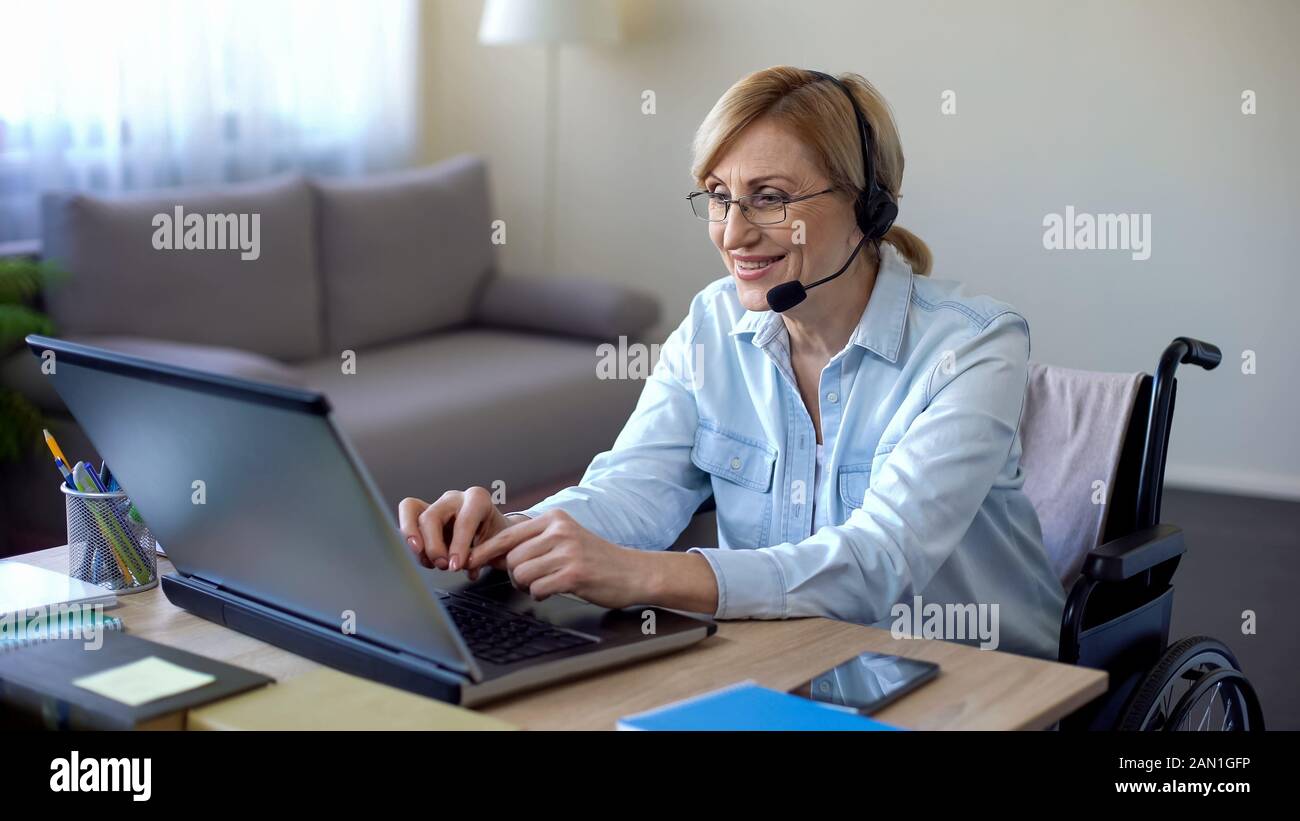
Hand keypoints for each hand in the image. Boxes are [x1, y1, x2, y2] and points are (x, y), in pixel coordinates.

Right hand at [398, 487, 519, 573]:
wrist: (494, 531)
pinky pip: (407, 514)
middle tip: (442, 566)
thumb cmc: (497, 537)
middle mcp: (455, 498)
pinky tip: (424, 558)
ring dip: (415, 541)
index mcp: (478, 499)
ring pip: (413, 511)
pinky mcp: (424, 512)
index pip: (464, 521)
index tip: (456, 566)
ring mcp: (438, 503)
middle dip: (434, 546)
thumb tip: (464, 566)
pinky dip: (409, 537)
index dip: (458, 546)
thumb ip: (483, 555)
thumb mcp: (498, 545)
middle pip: (432, 516)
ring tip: (428, 562)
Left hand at [465, 509, 651, 608]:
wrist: (634, 572)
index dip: (485, 551)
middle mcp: (560, 531)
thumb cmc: (596, 559)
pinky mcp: (574, 573)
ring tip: (546, 583)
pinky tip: (555, 589)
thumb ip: (535, 541)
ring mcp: (568, 551)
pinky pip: (538, 588)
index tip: (469, 561)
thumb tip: (494, 553)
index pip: (508, 534)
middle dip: (515, 574)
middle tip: (531, 580)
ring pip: (522, 573)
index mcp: (555, 519)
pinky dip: (541, 594)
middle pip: (512, 557)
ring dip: (528, 585)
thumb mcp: (567, 538)